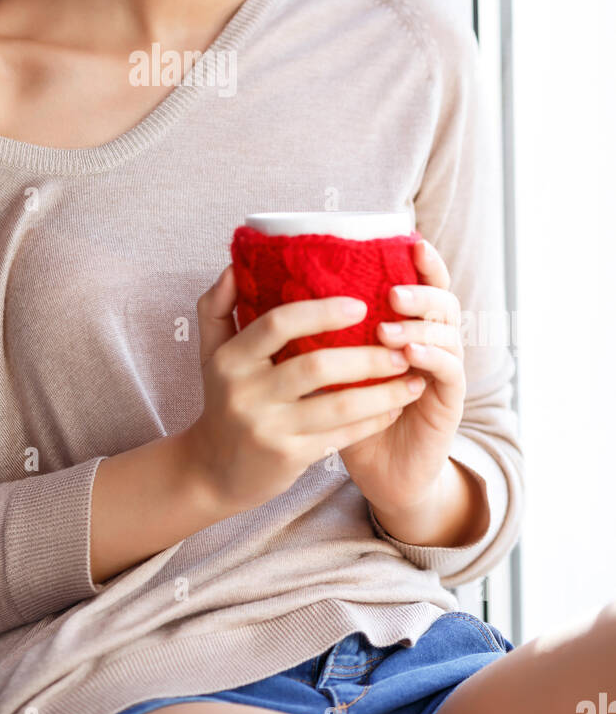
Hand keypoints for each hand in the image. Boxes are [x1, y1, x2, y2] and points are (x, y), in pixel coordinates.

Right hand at [182, 265, 424, 515]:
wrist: (212, 471)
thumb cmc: (222, 400)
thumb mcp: (210, 352)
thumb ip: (217, 305)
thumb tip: (235, 265)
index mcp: (232, 359)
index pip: (278, 324)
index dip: (321, 312)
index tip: (362, 305)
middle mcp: (247, 392)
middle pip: (316, 366)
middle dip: (367, 356)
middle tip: (402, 345)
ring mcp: (268, 427)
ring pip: (337, 405)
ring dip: (382, 392)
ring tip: (413, 378)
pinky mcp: (288, 457)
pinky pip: (341, 436)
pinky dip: (373, 421)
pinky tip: (395, 408)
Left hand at [336, 238, 466, 514]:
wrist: (377, 471)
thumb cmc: (346, 412)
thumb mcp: (324, 367)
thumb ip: (310, 329)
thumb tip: (265, 284)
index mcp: (406, 324)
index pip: (424, 283)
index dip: (425, 262)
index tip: (412, 242)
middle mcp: (431, 340)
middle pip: (443, 300)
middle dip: (422, 291)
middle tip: (392, 292)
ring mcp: (443, 369)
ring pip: (448, 331)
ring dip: (421, 325)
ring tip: (388, 328)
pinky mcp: (448, 400)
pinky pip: (449, 370)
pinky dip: (431, 357)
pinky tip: (408, 354)